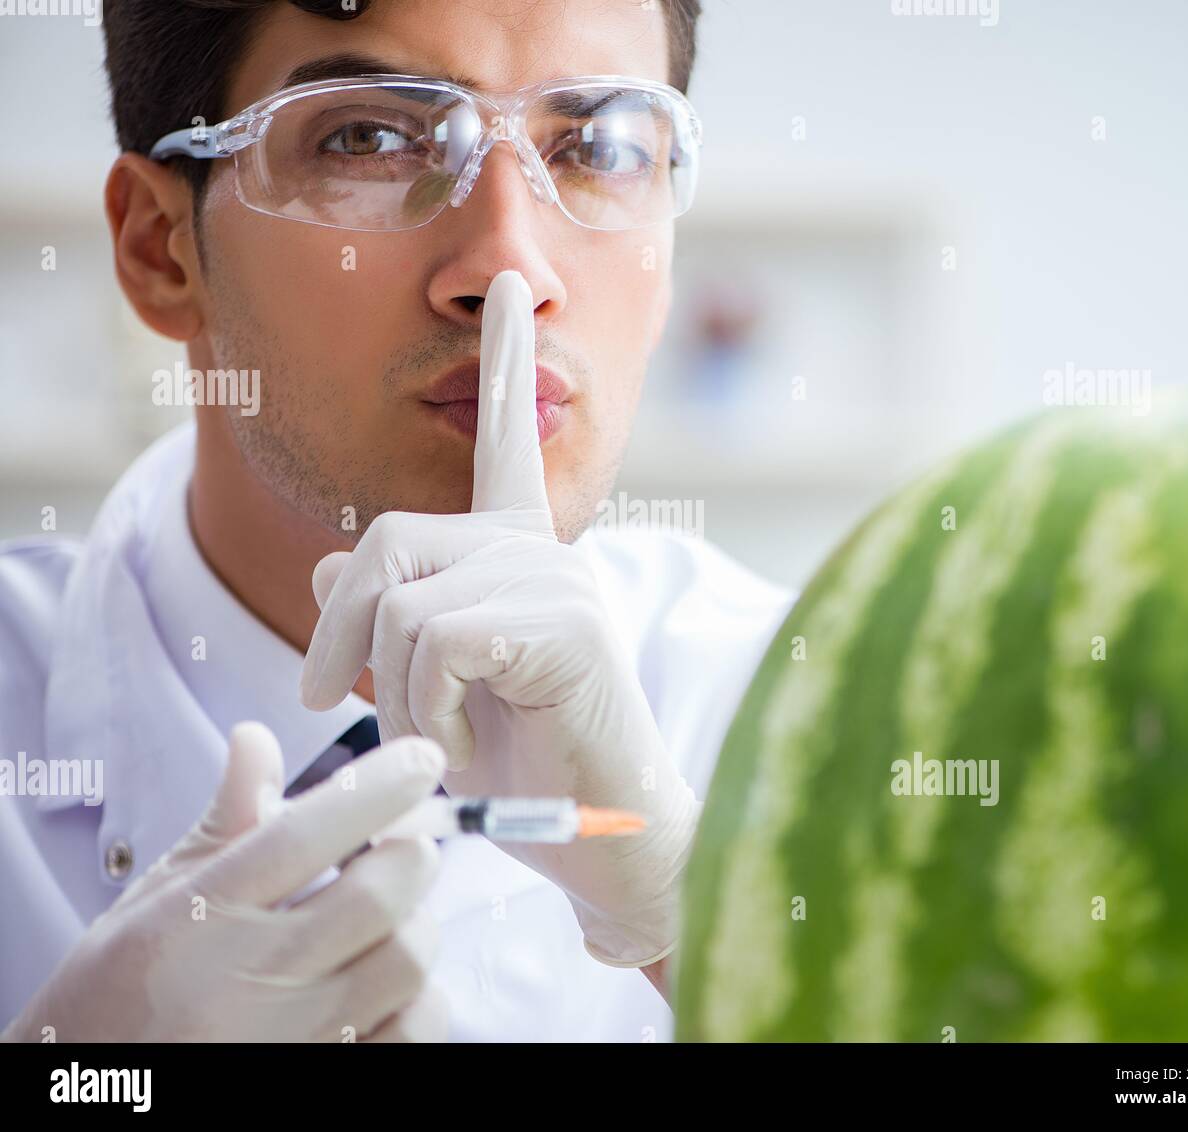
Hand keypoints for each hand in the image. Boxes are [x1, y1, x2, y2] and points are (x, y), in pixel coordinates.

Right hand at [2, 723, 448, 1041]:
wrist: (91, 1108)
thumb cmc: (115, 997)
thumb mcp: (152, 901)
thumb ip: (224, 823)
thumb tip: (258, 738)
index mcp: (196, 919)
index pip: (302, 836)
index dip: (375, 790)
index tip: (420, 759)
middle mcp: (246, 982)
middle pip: (381, 895)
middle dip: (406, 856)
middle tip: (395, 851)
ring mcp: (291, 1041)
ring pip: (409, 959)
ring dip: (413, 925)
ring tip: (380, 923)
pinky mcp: (326, 1080)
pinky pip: (416, 1027)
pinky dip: (417, 995)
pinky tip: (380, 983)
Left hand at [300, 271, 700, 967]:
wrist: (604, 837)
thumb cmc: (523, 764)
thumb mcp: (431, 690)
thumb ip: (384, 621)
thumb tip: (322, 569)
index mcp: (517, 553)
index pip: (508, 440)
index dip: (507, 356)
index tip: (511, 281)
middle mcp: (541, 548)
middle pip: (387, 540)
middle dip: (339, 633)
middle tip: (327, 699)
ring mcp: (558, 577)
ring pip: (405, 608)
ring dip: (394, 700)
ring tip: (436, 744)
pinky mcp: (567, 621)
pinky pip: (439, 643)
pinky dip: (426, 714)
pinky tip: (465, 747)